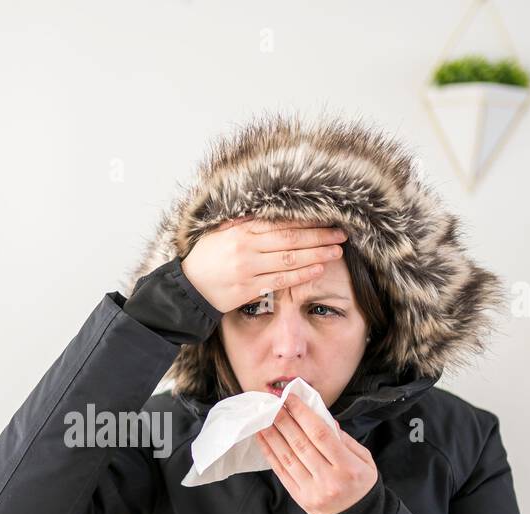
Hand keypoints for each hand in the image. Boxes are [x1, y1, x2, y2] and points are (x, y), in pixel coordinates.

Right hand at [180, 217, 346, 314]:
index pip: (281, 222)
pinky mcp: (249, 289)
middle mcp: (246, 248)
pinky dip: (300, 274)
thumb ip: (242, 221)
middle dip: (319, 236)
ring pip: (289, 259)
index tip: (327, 218)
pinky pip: (280, 280)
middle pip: (290, 239)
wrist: (188, 289)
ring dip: (316, 255)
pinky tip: (317, 269)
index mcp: (241, 230)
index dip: (306, 221)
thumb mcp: (220, 233)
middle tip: (341, 234)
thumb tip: (266, 209)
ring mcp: (248, 269)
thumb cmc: (205, 258)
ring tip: (336, 252)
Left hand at [255, 395, 377, 513]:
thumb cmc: (361, 484)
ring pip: (288, 457)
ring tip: (263, 419)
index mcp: (348, 467)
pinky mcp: (300, 498)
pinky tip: (263, 440)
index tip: (290, 398)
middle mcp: (329, 479)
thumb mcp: (364, 460)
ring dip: (273, 436)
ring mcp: (313, 490)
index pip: (321, 435)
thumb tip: (324, 418)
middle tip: (273, 404)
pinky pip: (282, 473)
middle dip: (284, 421)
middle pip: (301, 444)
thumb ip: (345, 440)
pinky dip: (271, 454)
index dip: (303, 414)